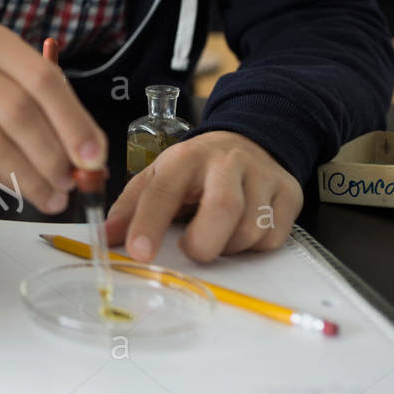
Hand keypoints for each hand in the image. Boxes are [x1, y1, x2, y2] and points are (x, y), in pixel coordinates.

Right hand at [0, 18, 106, 213]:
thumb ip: (43, 106)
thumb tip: (88, 156)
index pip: (42, 78)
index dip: (74, 121)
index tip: (94, 157)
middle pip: (19, 110)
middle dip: (53, 153)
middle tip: (73, 183)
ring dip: (30, 176)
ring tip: (53, 196)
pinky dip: (4, 181)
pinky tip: (23, 191)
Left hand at [104, 130, 302, 263]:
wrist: (249, 141)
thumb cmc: (197, 168)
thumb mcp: (159, 176)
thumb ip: (130, 206)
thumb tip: (104, 237)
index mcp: (184, 158)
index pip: (162, 192)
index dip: (148, 224)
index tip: (138, 252)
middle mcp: (226, 162)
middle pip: (221, 211)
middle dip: (203, 243)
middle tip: (192, 249)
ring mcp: (262, 176)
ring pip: (250, 230)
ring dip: (228, 247)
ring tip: (216, 234)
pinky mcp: (289, 193)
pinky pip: (273, 238)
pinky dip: (252, 246)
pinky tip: (240, 231)